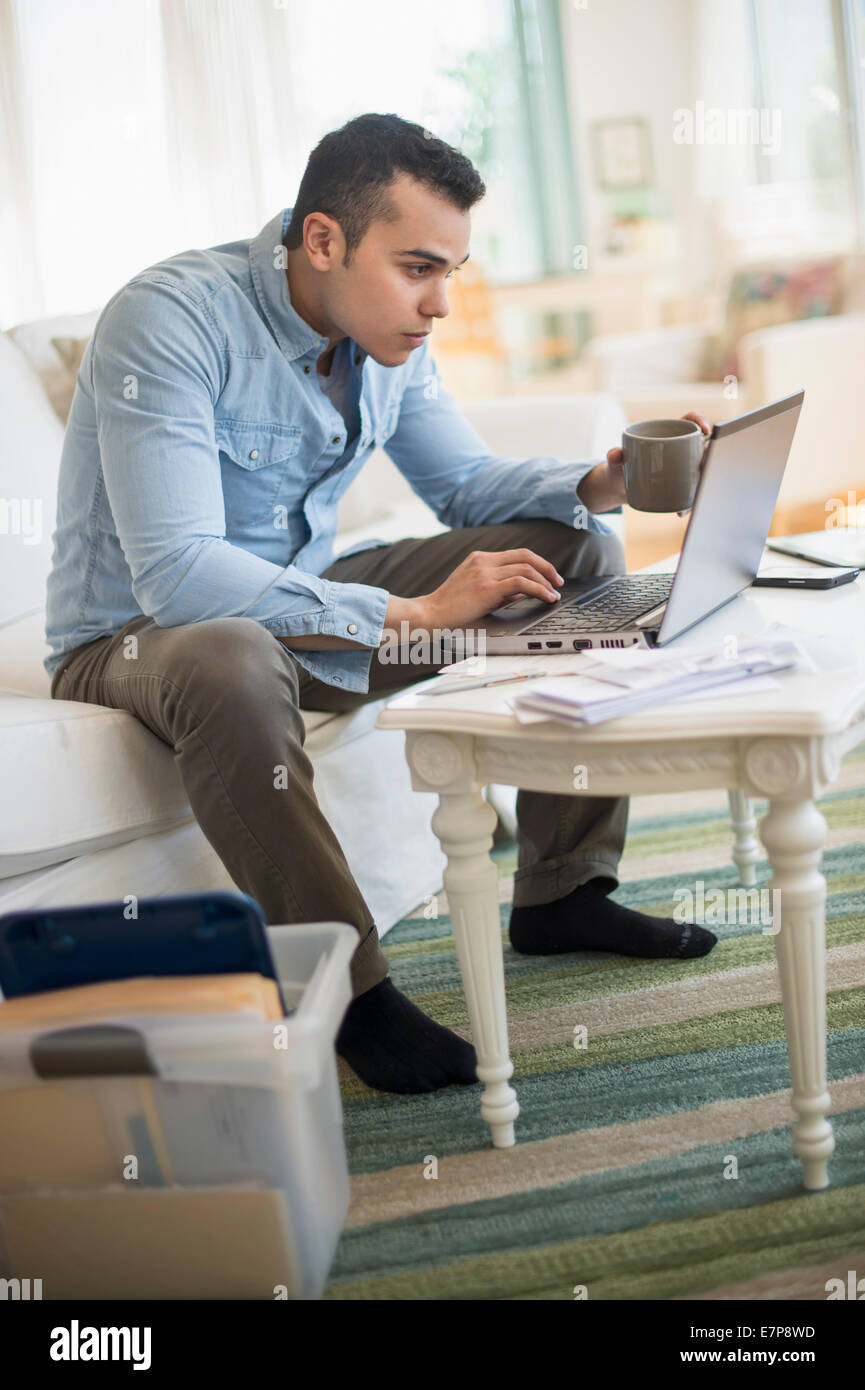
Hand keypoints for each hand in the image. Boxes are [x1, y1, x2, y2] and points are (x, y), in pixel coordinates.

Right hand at [413, 548, 564, 631]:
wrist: (430, 614)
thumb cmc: (451, 608)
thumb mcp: (477, 591)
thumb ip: (501, 588)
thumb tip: (527, 590)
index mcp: (479, 558)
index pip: (517, 554)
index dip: (538, 563)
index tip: (549, 576)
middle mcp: (483, 561)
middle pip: (526, 556)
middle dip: (547, 569)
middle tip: (558, 583)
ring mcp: (485, 572)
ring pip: (526, 569)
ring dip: (545, 582)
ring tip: (554, 595)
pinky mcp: (487, 587)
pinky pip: (522, 583)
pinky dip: (539, 590)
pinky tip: (546, 598)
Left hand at [603, 412, 712, 516]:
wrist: (619, 488)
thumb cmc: (619, 467)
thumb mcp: (616, 461)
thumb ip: (614, 456)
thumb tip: (615, 454)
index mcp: (667, 434)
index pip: (689, 421)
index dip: (700, 421)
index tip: (703, 430)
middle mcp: (680, 449)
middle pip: (701, 447)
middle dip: (708, 456)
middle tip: (702, 467)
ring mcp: (682, 467)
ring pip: (700, 472)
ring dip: (701, 484)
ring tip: (690, 497)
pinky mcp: (681, 485)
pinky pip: (691, 492)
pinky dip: (689, 502)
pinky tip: (681, 511)